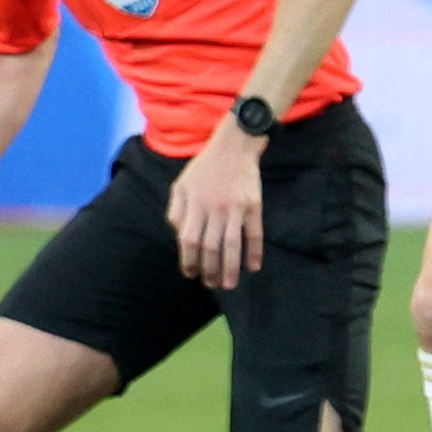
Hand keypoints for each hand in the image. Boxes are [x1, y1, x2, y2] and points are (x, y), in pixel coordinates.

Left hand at [168, 123, 267, 288]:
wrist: (234, 146)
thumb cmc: (205, 168)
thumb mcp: (181, 185)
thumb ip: (176, 212)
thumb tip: (179, 237)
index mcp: (194, 204)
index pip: (189, 240)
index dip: (188, 261)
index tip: (190, 274)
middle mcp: (213, 208)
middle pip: (210, 247)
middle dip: (209, 270)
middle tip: (211, 284)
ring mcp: (235, 207)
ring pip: (231, 244)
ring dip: (230, 268)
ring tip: (229, 284)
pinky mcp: (254, 205)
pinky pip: (255, 233)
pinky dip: (255, 251)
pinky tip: (253, 266)